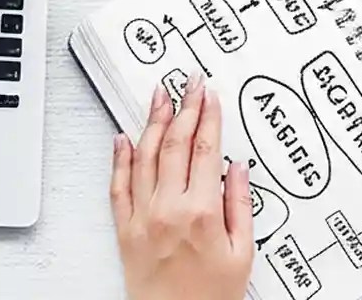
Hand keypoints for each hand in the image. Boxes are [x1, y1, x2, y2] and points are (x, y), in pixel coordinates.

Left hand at [110, 73, 254, 299]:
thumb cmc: (211, 298)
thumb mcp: (243, 252)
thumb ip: (241, 204)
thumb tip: (237, 166)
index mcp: (202, 212)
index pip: (205, 148)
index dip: (208, 115)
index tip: (209, 94)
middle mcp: (168, 209)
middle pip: (174, 144)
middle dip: (183, 107)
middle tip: (187, 82)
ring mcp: (143, 217)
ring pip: (143, 156)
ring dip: (151, 121)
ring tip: (158, 96)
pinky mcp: (124, 229)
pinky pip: (117, 185)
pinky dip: (119, 157)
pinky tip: (122, 136)